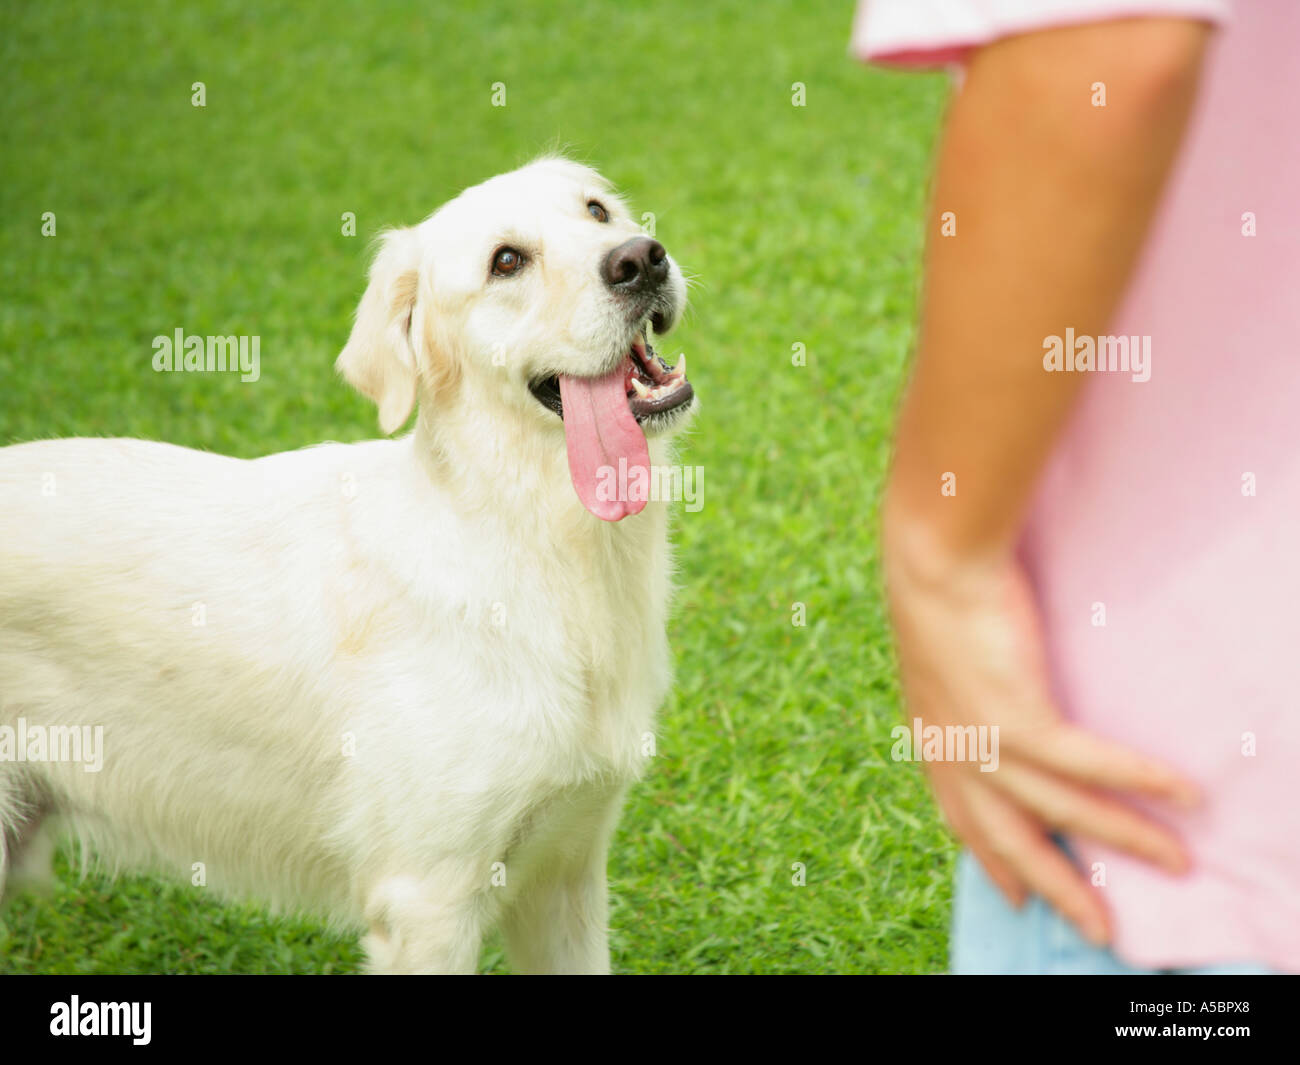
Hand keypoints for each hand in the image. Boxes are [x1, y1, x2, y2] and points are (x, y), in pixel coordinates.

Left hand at [883, 535, 1199, 944]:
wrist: (931, 553)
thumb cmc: (937, 586)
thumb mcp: (939, 651)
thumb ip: (960, 688)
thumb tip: (998, 692)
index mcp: (930, 735)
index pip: (962, 814)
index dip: (990, 857)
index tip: (1014, 889)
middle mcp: (953, 749)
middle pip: (1011, 838)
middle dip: (1057, 888)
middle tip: (1098, 928)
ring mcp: (982, 738)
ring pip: (1062, 810)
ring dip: (1125, 839)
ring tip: (1176, 862)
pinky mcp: (1016, 715)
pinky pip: (1089, 764)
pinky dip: (1139, 780)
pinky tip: (1181, 794)